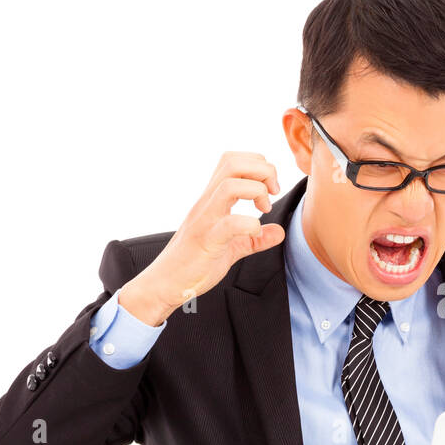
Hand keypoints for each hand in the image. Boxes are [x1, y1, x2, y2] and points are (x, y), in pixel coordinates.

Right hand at [119, 151, 285, 325]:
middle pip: (233, 163)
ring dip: (257, 191)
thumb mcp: (232, 248)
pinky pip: (229, 224)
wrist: (166, 284)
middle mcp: (207, 203)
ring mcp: (205, 219)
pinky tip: (255, 233)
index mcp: (212, 200)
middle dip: (262, 170)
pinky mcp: (206, 241)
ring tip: (264, 209)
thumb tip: (279, 231)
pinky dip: (249, 225)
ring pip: (230, 185)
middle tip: (273, 192)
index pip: (233, 160)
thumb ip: (255, 238)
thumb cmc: (194, 263)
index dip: (258, 165)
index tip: (270, 189)